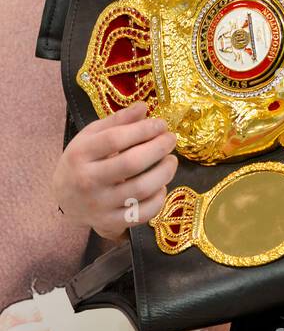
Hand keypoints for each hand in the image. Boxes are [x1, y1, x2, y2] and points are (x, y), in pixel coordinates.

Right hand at [50, 102, 177, 242]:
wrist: (64, 199)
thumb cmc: (82, 161)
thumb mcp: (91, 136)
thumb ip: (118, 121)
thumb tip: (144, 107)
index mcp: (80, 155)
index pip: (116, 139)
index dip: (144, 129)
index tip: (161, 124)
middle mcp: (88, 181)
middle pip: (131, 163)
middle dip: (158, 148)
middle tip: (171, 140)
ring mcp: (99, 205)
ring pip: (141, 189)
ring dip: (164, 172)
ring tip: (171, 160)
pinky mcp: (110, 223)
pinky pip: (143, 213)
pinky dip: (159, 198)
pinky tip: (161, 185)